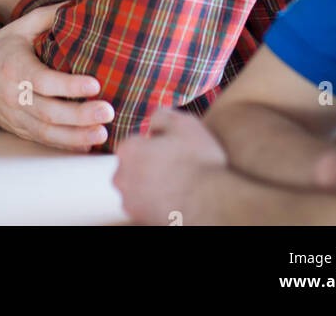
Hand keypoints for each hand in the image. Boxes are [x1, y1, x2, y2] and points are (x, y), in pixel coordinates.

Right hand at [0, 4, 113, 150]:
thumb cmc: (1, 48)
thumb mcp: (20, 26)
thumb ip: (48, 15)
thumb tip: (77, 4)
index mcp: (15, 67)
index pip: (43, 81)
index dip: (69, 85)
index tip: (95, 84)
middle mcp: (14, 96)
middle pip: (48, 112)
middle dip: (80, 115)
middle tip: (107, 111)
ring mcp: (16, 116)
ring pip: (47, 132)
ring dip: (76, 136)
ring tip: (102, 133)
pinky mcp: (19, 129)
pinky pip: (43, 141)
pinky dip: (65, 144)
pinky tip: (86, 144)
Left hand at [113, 108, 228, 224]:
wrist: (213, 205)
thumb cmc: (200, 162)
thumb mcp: (185, 124)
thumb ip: (162, 116)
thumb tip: (152, 124)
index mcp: (129, 150)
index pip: (135, 143)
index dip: (154, 144)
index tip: (173, 150)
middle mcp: (122, 177)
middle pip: (133, 166)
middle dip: (149, 165)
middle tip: (176, 167)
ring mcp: (130, 203)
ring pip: (137, 188)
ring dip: (151, 185)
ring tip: (177, 185)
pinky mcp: (140, 221)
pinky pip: (145, 206)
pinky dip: (156, 203)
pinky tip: (175, 199)